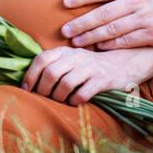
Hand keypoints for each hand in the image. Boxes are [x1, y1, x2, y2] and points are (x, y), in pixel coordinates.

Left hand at [20, 45, 152, 106]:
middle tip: (45, 98)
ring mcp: (90, 68)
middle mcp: (77, 57)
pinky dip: (74, 101)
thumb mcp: (73, 59)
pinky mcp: (102, 81)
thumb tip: (28, 81)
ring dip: (58, 97)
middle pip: (51, 73)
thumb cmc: (92, 66)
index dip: (31, 75)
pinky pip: (81, 94)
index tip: (27, 89)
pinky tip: (75, 102)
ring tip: (60, 101)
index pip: (42, 59)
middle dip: (43, 90)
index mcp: (66, 51)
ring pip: (64, 84)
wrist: (126, 62)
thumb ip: (54, 64)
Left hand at [60, 0, 152, 49]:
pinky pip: (127, 40)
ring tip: (77, 42)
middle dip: (81, 24)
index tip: (66, 3)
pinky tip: (100, 47)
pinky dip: (111, 45)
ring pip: (112, 30)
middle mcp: (136, 1)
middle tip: (65, 31)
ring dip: (92, 37)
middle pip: (102, 14)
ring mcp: (144, 19)